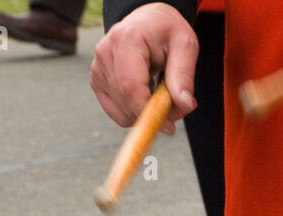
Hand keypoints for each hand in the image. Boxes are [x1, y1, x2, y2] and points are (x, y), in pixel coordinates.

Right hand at [90, 3, 198, 134]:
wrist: (147, 21)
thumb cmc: (167, 31)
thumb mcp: (184, 46)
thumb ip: (184, 76)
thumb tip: (184, 104)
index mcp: (126, 41)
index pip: (130, 87)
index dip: (148, 112)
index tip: (169, 127)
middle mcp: (105, 54)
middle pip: (125, 101)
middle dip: (152, 115)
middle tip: (175, 108)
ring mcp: (97, 68)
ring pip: (121, 112)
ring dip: (145, 114)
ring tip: (162, 94)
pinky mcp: (97, 81)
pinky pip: (116, 112)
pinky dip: (134, 112)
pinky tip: (147, 96)